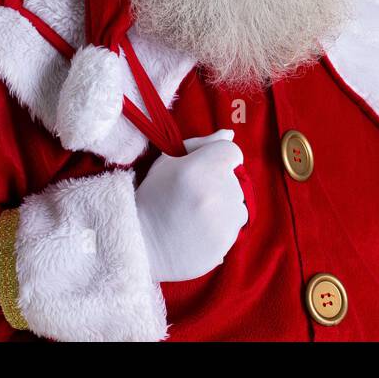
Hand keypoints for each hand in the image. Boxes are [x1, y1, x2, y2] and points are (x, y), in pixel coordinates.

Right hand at [134, 129, 247, 281]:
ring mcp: (226, 218)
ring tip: (194, 214)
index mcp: (204, 166)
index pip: (233, 152)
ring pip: (238, 201)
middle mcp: (219, 190)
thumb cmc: (152, 197)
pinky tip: (197, 229)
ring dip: (223, 204)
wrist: (140, 243)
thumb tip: (230, 134)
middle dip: (218, 182)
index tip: (203, 170)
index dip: (218, 159)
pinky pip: (236, 224)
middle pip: (235, 178)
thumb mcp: (168, 162)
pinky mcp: (228, 240)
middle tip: (190, 196)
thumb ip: (202, 144)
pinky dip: (221, 225)